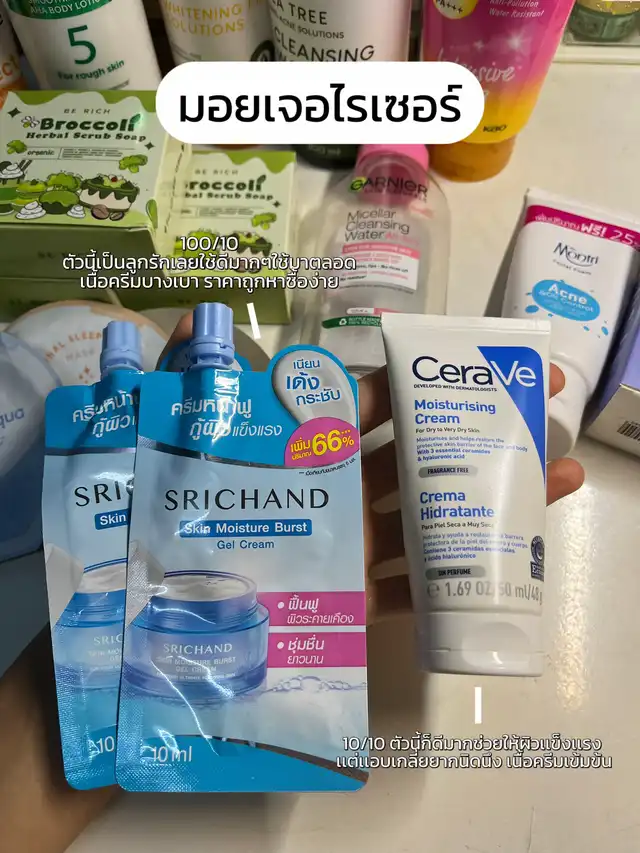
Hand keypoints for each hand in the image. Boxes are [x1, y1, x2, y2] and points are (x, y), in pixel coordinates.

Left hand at [159, 317, 585, 624]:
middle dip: (477, 425)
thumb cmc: (161, 526)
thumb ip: (180, 389)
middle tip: (542, 403)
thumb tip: (183, 320)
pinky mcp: (355, 600)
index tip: (474, 358)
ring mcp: (349, 545)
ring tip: (559, 475)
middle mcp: (333, 490)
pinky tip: (515, 562)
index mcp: (298, 450)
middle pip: (418, 451)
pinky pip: (414, 587)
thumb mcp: (164, 449)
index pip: (367, 401)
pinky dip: (456, 578)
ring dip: (492, 496)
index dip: (417, 377)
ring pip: (432, 515)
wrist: (149, 627)